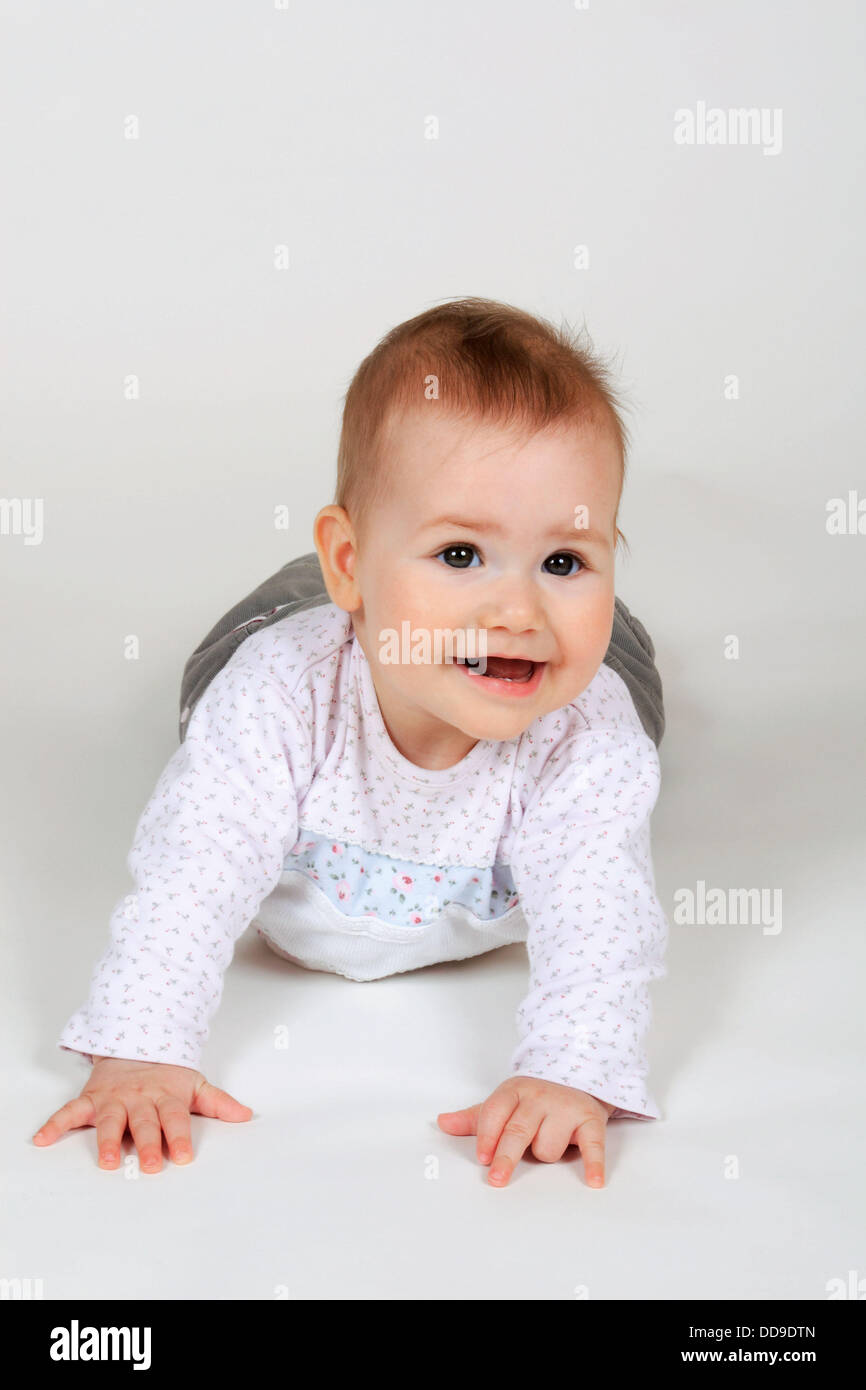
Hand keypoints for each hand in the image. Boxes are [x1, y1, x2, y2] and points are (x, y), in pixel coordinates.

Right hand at [32, 1055, 252, 1171]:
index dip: (180, 1136)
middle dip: (149, 1143)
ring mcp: (113, 1098)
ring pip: (109, 1121)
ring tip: (109, 1161)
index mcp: (166, 1096)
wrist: (135, 1043)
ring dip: (107, 1141)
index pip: (175, 1118)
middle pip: (144, 1122)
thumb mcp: (194, 1083)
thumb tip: (247, 1116)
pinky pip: (71, 1111)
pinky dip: (55, 1124)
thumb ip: (218, 1102)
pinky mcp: (91, 1098)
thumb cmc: (166, 1073)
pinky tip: (42, 1139)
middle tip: (153, 1165)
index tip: (184, 1155)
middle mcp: (139, 1098)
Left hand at [437, 1075, 616, 1187]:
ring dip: (545, 1154)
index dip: (487, 1136)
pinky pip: (592, 1144)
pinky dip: (593, 1163)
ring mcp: (565, 1108)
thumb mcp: (505, 1101)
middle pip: (518, 1130)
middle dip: (506, 1155)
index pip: (495, 1112)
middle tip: (496, 1178)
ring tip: (548, 1143)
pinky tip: (592, 1180)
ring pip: (547, 1146)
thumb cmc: (535, 1097)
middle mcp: (539, 1097)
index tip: (482, 1158)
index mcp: (514, 1091)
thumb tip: (442, 1123)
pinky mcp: (590, 1120)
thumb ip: (476, 1118)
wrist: (578, 1074)